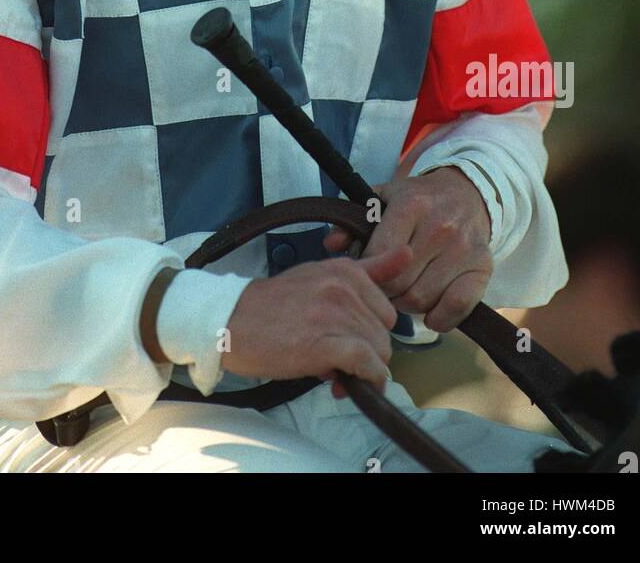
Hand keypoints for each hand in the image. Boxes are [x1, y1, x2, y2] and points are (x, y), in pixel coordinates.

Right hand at [220, 244, 413, 392]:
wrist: (230, 321)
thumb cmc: (274, 304)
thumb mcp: (322, 274)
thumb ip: (370, 269)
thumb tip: (409, 254)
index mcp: (345, 269)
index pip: (387, 311)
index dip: (371, 332)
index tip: (350, 340)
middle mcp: (343, 287)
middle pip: (384, 334)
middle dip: (367, 353)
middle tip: (339, 360)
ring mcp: (333, 315)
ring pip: (378, 352)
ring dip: (362, 371)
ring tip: (333, 372)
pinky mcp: (323, 344)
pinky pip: (366, 365)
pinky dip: (365, 380)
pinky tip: (345, 386)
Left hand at [322, 167, 493, 335]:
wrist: (467, 193)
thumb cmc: (418, 200)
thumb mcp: (382, 199)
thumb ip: (353, 221)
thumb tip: (331, 245)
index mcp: (411, 206)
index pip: (380, 255)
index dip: (369, 272)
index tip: (369, 273)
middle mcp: (440, 227)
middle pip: (399, 282)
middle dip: (386, 291)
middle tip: (386, 285)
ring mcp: (464, 249)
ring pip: (422, 299)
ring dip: (409, 304)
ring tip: (407, 290)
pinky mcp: (483, 268)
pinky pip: (455, 308)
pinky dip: (439, 318)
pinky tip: (430, 308)